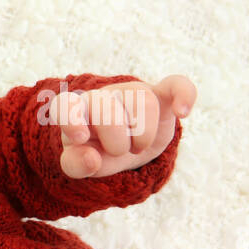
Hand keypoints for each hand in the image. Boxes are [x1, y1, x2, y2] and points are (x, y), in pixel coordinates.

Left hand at [48, 75, 196, 177]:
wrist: (125, 145)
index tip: (82, 137)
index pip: (65, 104)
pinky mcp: (161, 95)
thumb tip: (92, 159)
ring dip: (143, 136)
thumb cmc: (98, 151)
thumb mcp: (81, 163)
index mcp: (77, 112)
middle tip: (119, 151)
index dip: (71, 119)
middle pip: (108, 110)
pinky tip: (182, 112)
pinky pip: (176, 85)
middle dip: (116, 142)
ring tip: (137, 145)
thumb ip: (77, 164)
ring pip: (142, 104)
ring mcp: (132, 93)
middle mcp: (103, 96)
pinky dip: (183, 96)